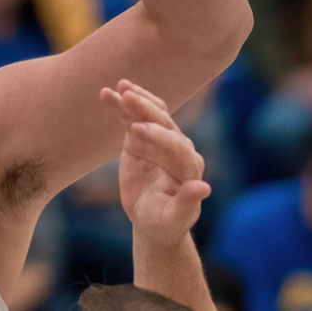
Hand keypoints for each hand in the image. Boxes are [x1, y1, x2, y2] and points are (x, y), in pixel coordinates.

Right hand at [100, 79, 209, 245]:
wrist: (152, 219)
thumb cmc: (164, 222)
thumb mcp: (174, 218)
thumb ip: (187, 203)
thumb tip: (203, 187)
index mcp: (189, 167)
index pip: (176, 145)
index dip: (158, 136)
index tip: (135, 130)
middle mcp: (178, 148)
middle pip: (165, 123)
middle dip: (147, 110)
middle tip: (128, 98)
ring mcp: (160, 139)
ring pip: (151, 113)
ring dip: (137, 99)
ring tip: (120, 87)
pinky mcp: (141, 137)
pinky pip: (131, 117)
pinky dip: (121, 104)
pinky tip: (108, 92)